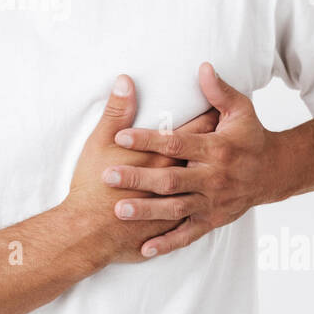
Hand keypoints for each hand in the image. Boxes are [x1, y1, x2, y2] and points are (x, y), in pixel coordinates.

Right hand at [61, 73, 218, 264]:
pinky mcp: (167, 228)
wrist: (88, 232)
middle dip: (214, 145)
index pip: (192, 131)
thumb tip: (126, 81)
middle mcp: (175, 179)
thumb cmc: (91, 185)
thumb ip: (117, 111)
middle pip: (202, 158)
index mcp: (162, 156)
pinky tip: (201, 209)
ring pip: (199, 189)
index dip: (206, 117)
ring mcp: (175, 206)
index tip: (217, 108)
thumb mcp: (100, 141)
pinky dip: (197, 213)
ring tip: (217, 167)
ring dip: (207, 178)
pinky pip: (188, 223)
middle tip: (225, 131)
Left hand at [103, 62, 289, 258]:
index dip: (147, 140)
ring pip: (175, 209)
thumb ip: (219, 91)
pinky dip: (167, 243)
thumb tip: (203, 66)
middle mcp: (214, 177)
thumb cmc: (251, 137)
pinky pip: (187, 235)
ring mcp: (213, 202)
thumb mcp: (241, 110)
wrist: (275, 173)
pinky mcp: (212, 221)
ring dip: (146, 211)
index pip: (176, 143)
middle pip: (169, 179)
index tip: (120, 136)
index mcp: (216, 148)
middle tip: (107, 176)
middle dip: (137, 179)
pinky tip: (144, 249)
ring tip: (118, 210)